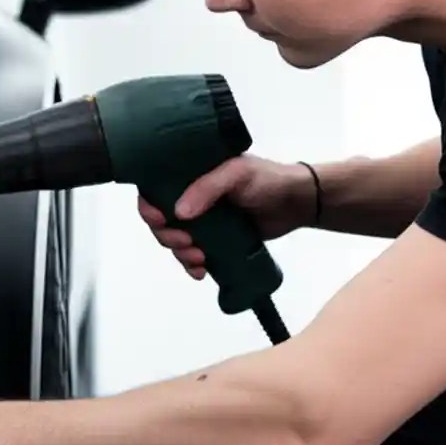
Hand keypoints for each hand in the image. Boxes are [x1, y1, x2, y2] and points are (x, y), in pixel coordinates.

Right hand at [138, 155, 315, 279]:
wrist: (297, 203)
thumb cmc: (268, 179)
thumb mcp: (237, 173)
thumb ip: (207, 188)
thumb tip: (178, 213)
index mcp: (189, 174)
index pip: (154, 189)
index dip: (149, 207)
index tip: (159, 219)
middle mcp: (190, 197)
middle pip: (160, 221)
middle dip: (167, 236)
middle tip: (186, 242)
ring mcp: (201, 220)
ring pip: (174, 241)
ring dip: (180, 253)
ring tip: (199, 257)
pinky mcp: (214, 240)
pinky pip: (193, 255)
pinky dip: (192, 265)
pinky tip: (200, 271)